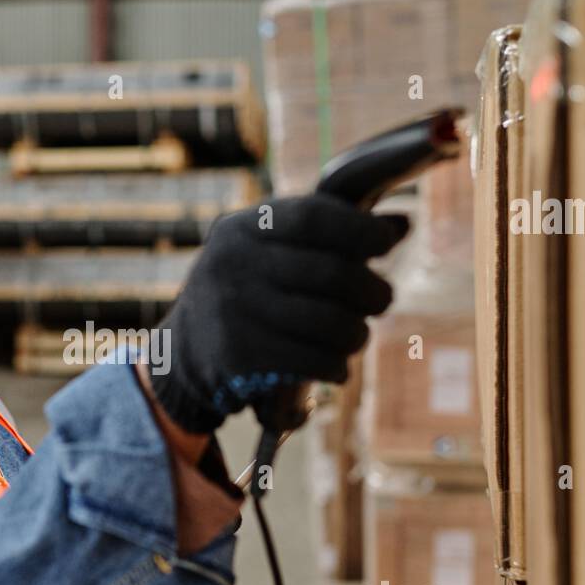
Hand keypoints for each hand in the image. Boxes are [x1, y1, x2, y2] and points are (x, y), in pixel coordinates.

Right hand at [148, 194, 407, 432]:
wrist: (183, 354)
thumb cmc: (246, 293)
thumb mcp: (271, 252)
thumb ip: (329, 235)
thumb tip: (402, 223)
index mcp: (243, 228)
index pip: (314, 218)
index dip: (360, 229)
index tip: (386, 242)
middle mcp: (234, 264)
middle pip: (331, 274)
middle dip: (371, 290)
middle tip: (382, 300)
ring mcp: (233, 311)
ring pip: (329, 322)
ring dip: (357, 334)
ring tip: (356, 336)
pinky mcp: (239, 355)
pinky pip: (313, 361)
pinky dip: (336, 367)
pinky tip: (336, 367)